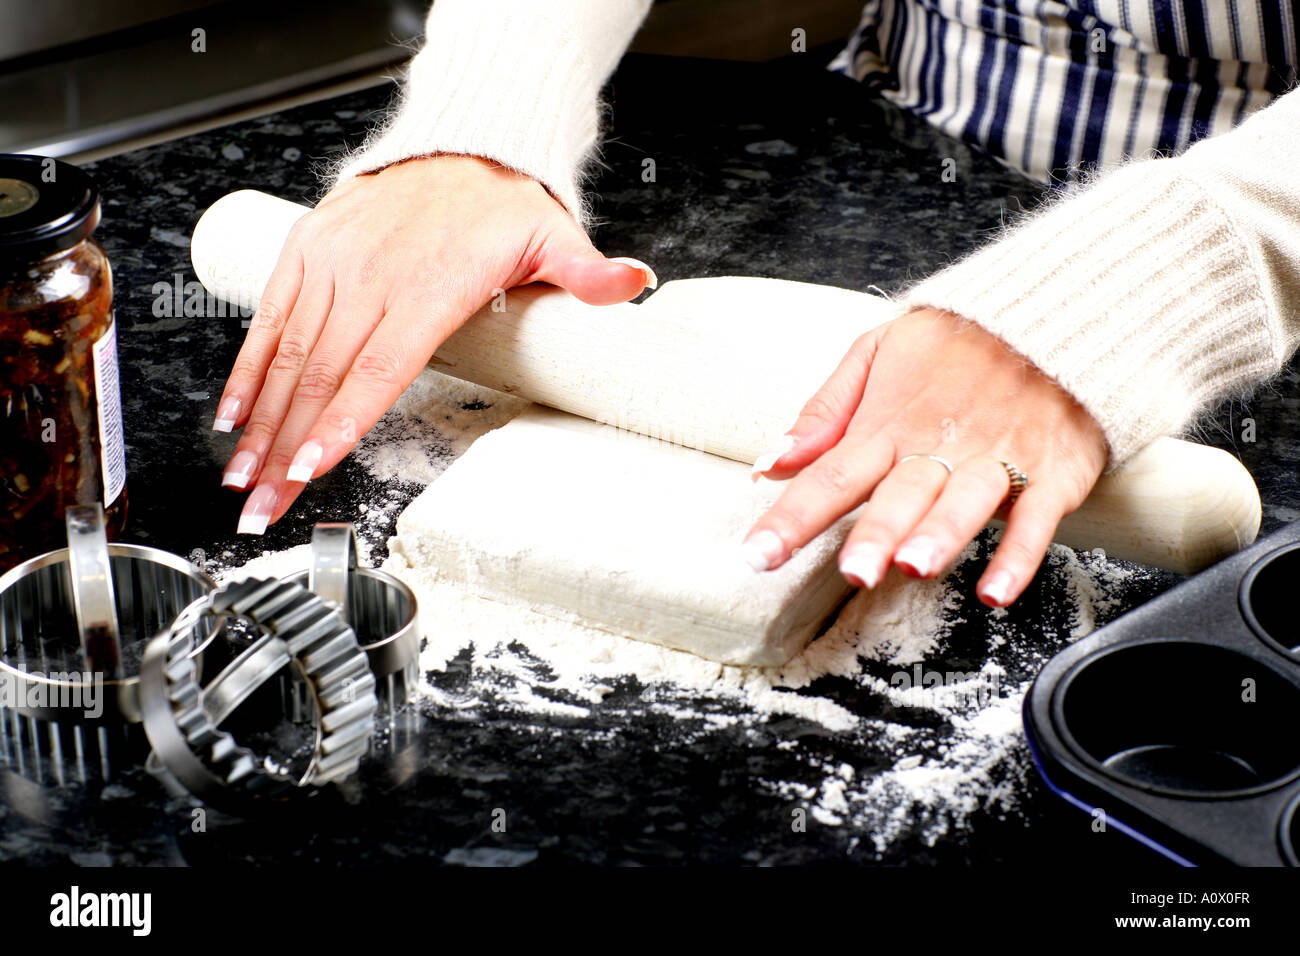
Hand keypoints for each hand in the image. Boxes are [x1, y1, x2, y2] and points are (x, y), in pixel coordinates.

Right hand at [212, 154, 654, 532]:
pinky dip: (248, 368)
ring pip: (288, 355)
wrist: (455, 143)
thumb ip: (586, 272)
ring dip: (259, 423)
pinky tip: (233, 415)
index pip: (378, 370)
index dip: (341, 423)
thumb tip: (636, 280)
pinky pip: (269, 316)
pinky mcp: (307, 250)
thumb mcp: (554, 235)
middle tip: (261, 507)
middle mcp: (370, 278)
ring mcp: (332, 263)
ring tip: (239, 478)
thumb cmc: (501, 204)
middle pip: (321, 377)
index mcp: (428, 287)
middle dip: (285, 450)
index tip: (309, 469)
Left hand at [742, 308, 1107, 606]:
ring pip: (964, 503)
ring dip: (940, 535)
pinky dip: (1018, 557)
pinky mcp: (1051, 474)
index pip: (830, 475)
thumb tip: (770, 461)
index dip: (792, 517)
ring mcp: (998, 460)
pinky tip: (996, 591)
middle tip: (854, 570)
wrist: (1053, 313)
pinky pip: (1035, 520)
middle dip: (876, 532)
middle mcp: (938, 445)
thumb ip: (824, 412)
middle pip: (900, 495)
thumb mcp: (878, 352)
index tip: (757, 555)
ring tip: (915, 566)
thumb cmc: (957, 343)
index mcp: (889, 422)